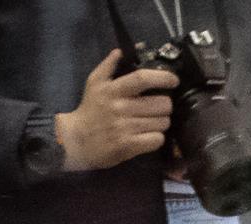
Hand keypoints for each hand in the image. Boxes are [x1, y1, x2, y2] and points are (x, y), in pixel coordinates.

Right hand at [54, 50, 176, 173]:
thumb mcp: (94, 84)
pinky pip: (157, 139)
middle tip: (157, 107)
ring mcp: (125, 127)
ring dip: (161, 122)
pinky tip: (147, 136)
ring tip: (150, 122)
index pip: (142, 79)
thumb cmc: (90, 110)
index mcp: (112, 90)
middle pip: (162, 103)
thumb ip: (108, 66)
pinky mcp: (129, 145)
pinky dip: (156, 138)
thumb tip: (120, 51)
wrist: (76, 140)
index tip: (174, 80)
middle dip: (165, 105)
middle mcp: (120, 107)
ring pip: (163, 122)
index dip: (163, 78)